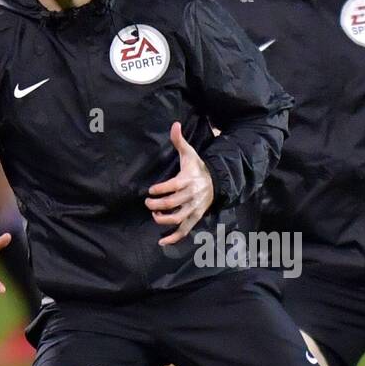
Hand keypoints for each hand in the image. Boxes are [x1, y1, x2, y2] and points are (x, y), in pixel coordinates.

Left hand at [145, 121, 214, 245]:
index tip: (151, 190)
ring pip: (177, 219)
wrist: (217, 181)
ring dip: (163, 220)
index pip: (173, 186)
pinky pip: (184, 231)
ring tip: (154, 214)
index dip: (160, 190)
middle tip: (148, 203)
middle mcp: (192, 196)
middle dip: (157, 205)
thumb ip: (179, 141)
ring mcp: (194, 209)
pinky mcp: (195, 218)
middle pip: (173, 204)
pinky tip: (161, 241)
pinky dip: (173, 238)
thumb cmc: (198, 168)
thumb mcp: (190, 153)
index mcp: (189, 180)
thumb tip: (174, 124)